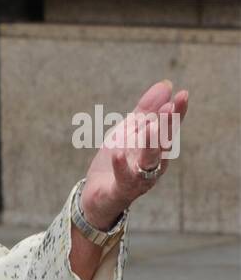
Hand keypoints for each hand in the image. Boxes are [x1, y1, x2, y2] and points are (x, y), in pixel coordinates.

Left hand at [81, 79, 189, 226]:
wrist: (98, 195)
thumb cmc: (118, 161)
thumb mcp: (129, 131)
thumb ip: (146, 110)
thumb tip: (166, 84)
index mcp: (157, 147)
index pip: (170, 127)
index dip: (177, 112)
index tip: (182, 94)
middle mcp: (154, 163)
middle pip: (164, 143)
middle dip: (167, 126)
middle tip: (169, 108)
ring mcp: (139, 178)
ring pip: (149, 161)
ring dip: (150, 145)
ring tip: (149, 128)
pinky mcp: (121, 189)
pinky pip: (123, 178)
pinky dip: (120, 166)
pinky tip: (116, 153)